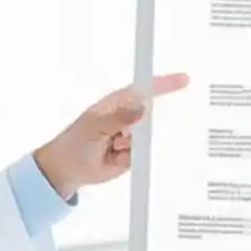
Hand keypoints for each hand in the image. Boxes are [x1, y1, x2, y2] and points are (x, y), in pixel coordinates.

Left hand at [33, 73, 189, 197]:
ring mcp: (129, 137)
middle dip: (141, 126)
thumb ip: (119, 119)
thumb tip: (141, 108)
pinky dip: (130, 157)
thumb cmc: (74, 143)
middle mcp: (125, 118)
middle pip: (149, 115)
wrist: (68, 170)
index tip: (183, 80)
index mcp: (114, 104)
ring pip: (147, 137)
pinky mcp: (131, 154)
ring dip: (132, 144)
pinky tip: (114, 157)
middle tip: (119, 135)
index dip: (162, 84)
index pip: (142, 90)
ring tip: (111, 148)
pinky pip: (142, 154)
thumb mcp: (95, 127)